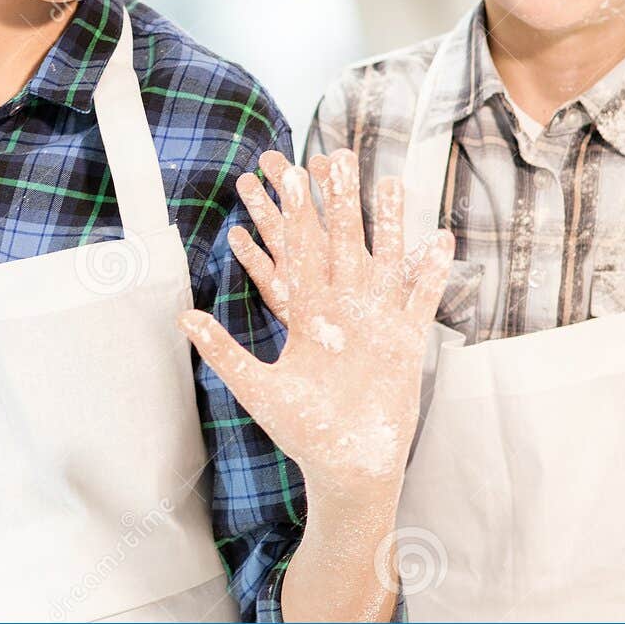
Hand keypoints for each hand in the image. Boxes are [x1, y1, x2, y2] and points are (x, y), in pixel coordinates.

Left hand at [179, 147, 454, 498]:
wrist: (347, 467)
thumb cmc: (302, 432)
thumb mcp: (258, 389)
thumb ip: (224, 352)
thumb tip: (184, 316)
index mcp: (308, 315)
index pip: (298, 254)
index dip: (293, 215)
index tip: (288, 174)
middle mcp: (343, 310)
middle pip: (342, 244)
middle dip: (340, 202)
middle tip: (338, 156)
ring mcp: (377, 322)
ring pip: (385, 260)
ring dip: (389, 224)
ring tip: (391, 182)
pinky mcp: (407, 342)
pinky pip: (420, 299)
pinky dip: (430, 271)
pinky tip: (440, 236)